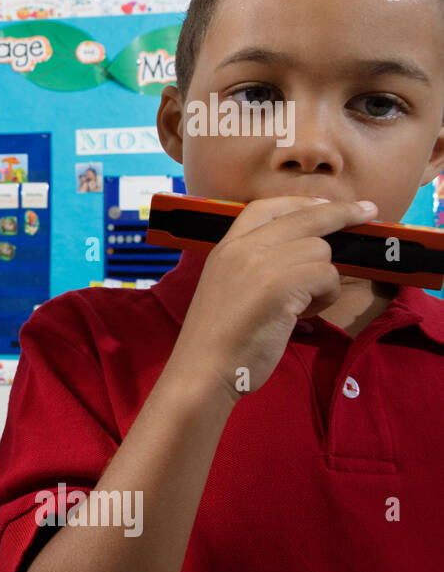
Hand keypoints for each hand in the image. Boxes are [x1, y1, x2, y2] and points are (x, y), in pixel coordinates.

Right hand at [172, 196, 377, 400]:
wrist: (203, 369)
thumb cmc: (218, 339)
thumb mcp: (228, 286)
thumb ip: (255, 263)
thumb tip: (305, 247)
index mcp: (226, 248)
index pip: (266, 206)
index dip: (300, 202)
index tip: (327, 204)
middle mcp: (242, 248)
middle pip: (305, 218)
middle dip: (342, 214)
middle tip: (368, 212)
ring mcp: (260, 264)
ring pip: (320, 250)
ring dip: (323, 278)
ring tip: (303, 305)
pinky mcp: (280, 285)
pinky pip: (326, 276)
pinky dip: (325, 296)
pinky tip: (303, 315)